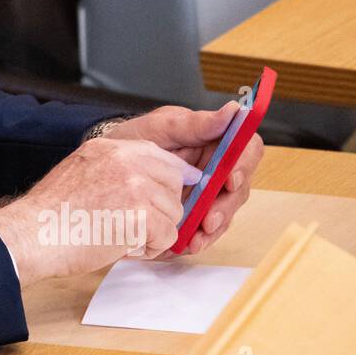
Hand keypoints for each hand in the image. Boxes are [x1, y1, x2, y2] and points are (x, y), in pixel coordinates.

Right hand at [0, 137, 204, 286]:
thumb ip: (112, 170)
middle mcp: (125, 160)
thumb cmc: (49, 216)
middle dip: (162, 207)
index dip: (168, 177)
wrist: (32, 235)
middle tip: (137, 225)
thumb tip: (144, 181)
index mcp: (109, 148)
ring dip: (155, 231)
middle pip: (173, 182)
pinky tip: (125, 248)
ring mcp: (134, 186)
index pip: (159, 155)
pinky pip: (168, 235)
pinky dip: (150, 249)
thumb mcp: (79, 172)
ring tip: (123, 238)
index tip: (170, 193)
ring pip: (173, 212)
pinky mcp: (140, 215)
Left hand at [106, 102, 261, 256]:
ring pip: (224, 212)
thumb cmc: (135, 139)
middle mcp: (217, 167)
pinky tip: (186, 244)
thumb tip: (233, 111)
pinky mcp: (194, 212)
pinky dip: (199, 238)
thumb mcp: (160, 127)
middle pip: (238, 188)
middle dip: (225, 206)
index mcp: (215, 141)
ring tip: (195, 238)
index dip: (245, 165)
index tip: (230, 180)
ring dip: (213, 228)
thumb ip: (195, 123)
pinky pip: (205, 228)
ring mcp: (207, 192)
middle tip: (208, 219)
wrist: (108, 165)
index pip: (247, 150)